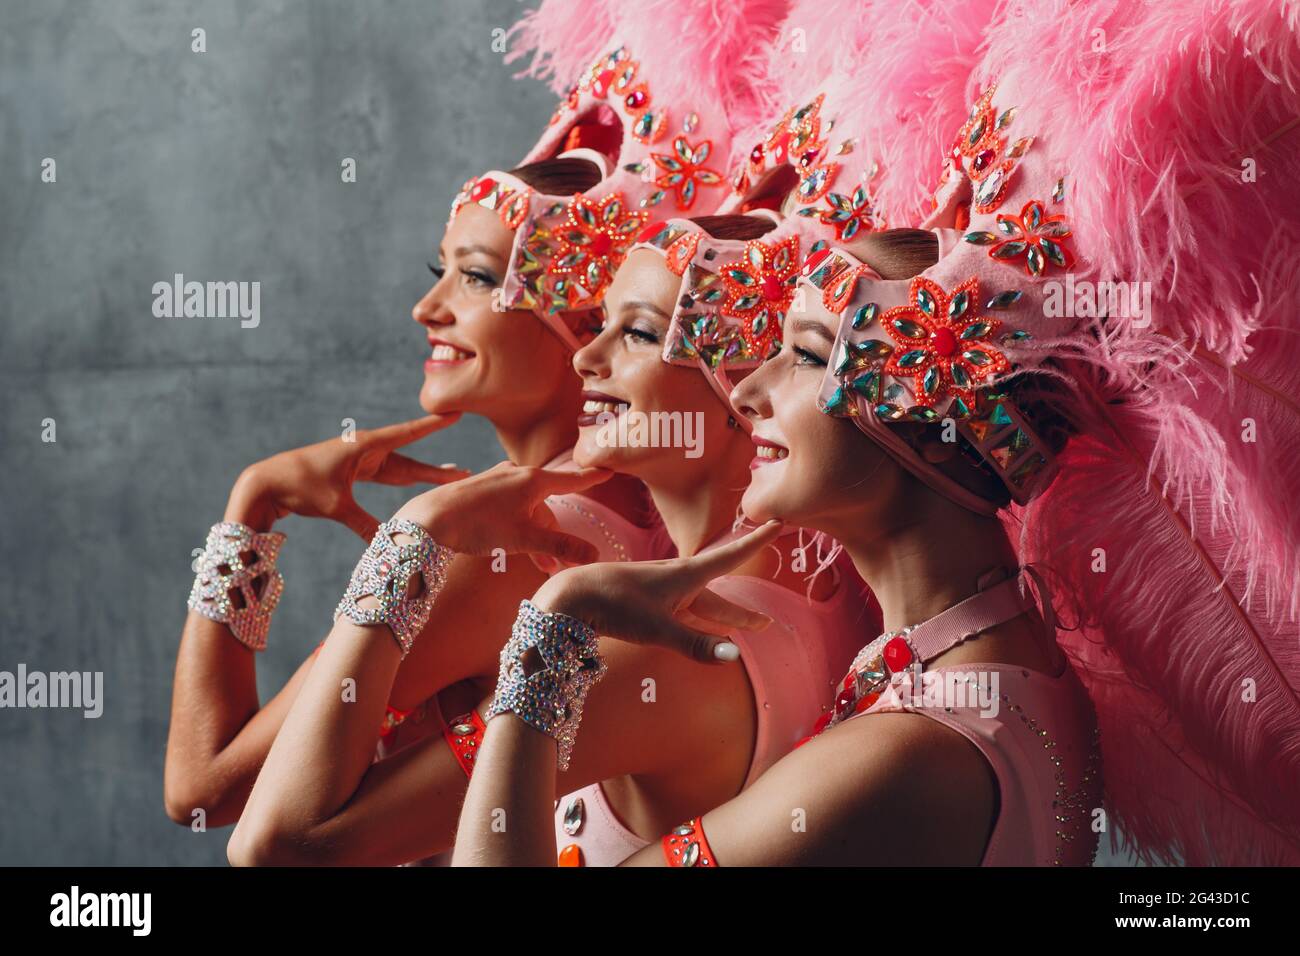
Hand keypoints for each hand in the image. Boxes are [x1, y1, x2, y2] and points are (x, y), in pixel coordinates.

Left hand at [226, 414, 468, 539]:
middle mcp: (365, 450)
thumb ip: (365, 524)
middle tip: (467, 472)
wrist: (266, 482)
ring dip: (425, 475)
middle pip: (410, 461)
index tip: (454, 413)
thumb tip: (390, 544)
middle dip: (438, 468)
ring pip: (401, 469)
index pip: (408, 434)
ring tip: (453, 476)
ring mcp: (360, 461)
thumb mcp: (335, 506)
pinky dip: (404, 481)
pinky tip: (418, 482)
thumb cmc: (298, 487)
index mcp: (363, 447)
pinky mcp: (353, 473)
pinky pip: (386, 476)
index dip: (434, 425)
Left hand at [392, 461, 611, 564]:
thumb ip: (560, 546)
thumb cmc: (477, 524)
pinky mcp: (481, 488)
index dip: (592, 479)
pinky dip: (517, 526)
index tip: (610, 469)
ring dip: (535, 535)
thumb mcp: (524, 539)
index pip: (573, 480)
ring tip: (535, 564)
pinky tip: (508, 544)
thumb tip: (594, 555)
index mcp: (533, 480)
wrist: (428, 518)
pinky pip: (510, 507)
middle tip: (552, 566)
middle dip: (554, 535)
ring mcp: (498, 479)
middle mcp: (517, 473)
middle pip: (548, 504)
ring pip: (528, 508)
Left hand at [531, 521, 784, 662]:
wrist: (569, 596)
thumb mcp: (658, 628)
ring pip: (697, 603)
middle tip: (765, 623)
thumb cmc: (614, 605)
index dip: (755, 541)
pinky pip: (678, 609)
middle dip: (741, 610)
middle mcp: (674, 578)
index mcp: (684, 576)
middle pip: (717, 595)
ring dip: (720, 615)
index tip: (777, 522)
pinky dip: (694, 617)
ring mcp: (657, 589)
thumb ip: (696, 643)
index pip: (730, 556)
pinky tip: (692, 621)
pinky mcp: (640, 600)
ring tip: (740, 627)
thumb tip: (736, 655)